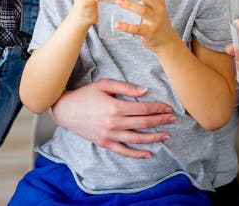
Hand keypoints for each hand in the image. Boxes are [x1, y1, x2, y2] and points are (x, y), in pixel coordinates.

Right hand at [51, 79, 175, 158]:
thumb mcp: (104, 85)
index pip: (143, 108)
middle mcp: (114, 123)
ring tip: (166, 135)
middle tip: (173, 119)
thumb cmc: (85, 95)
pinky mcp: (105, 143)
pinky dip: (137, 154)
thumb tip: (144, 91)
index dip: (158, 108)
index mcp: (115, 107)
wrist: (65, 110)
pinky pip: (124, 151)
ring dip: (154, 137)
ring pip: (137, 139)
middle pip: (143, 123)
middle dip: (160, 121)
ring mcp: (110, 135)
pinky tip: (148, 153)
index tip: (168, 107)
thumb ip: (125, 87)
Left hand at [114, 0, 177, 51]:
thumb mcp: (155, 1)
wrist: (165, 39)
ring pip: (142, 11)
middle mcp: (158, 6)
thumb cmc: (155, 16)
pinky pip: (137, 29)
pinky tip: (117, 24)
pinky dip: (127, 26)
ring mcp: (154, 19)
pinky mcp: (149, 32)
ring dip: (130, 5)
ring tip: (118, 0)